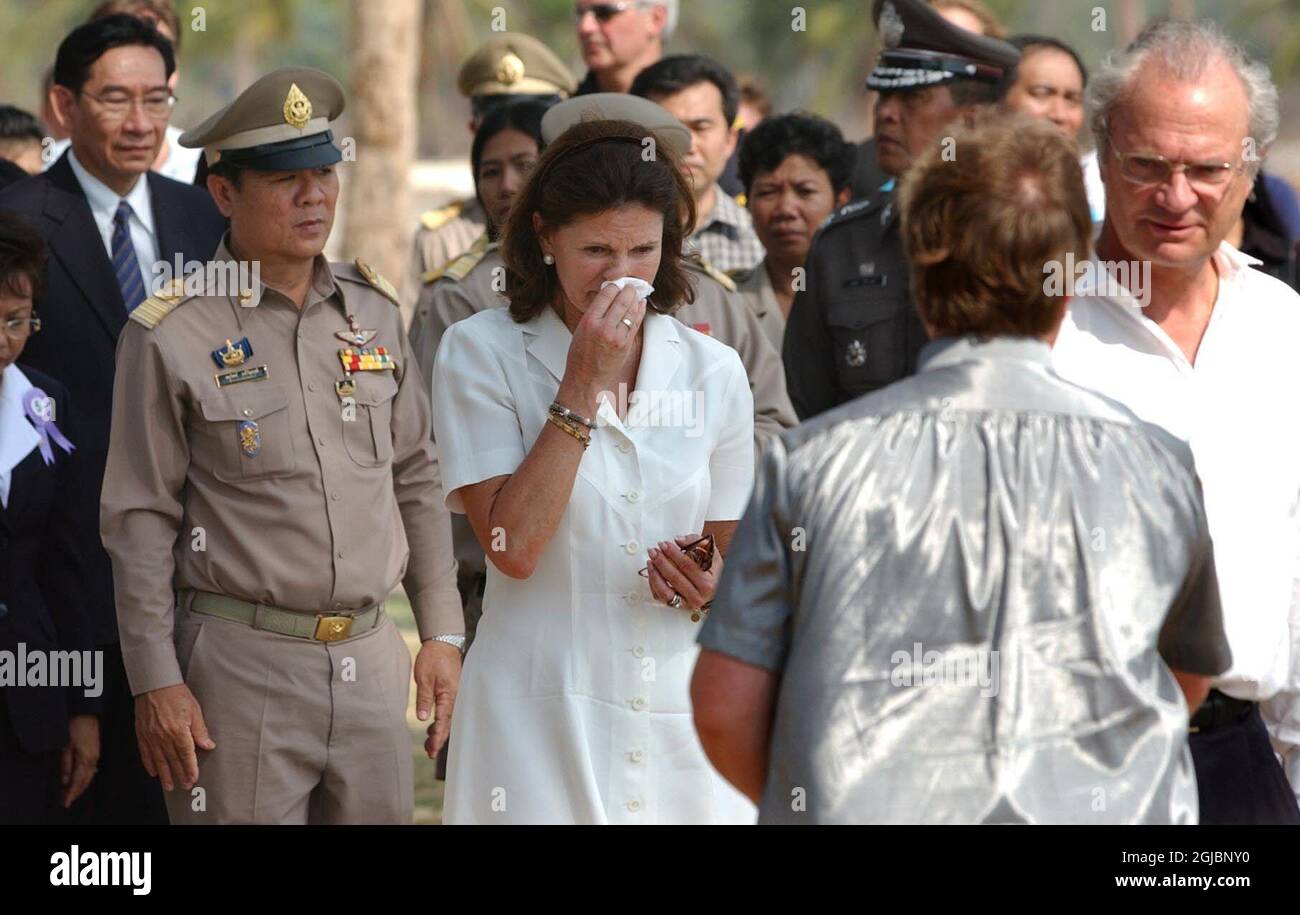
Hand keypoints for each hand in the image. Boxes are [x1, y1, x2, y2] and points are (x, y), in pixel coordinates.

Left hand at [60, 714, 99, 807]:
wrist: (86, 711)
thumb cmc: (75, 726)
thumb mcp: (66, 746)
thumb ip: (66, 764)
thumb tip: (65, 780)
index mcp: (86, 758)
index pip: (78, 781)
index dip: (71, 793)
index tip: (65, 802)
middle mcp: (94, 758)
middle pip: (86, 780)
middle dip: (77, 791)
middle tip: (67, 800)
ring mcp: (96, 753)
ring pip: (90, 775)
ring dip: (81, 785)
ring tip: (72, 792)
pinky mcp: (96, 749)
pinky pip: (92, 768)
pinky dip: (86, 776)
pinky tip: (82, 778)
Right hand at [135, 683, 214, 791]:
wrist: (155, 685)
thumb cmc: (175, 694)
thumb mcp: (194, 710)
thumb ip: (200, 730)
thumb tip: (208, 745)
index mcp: (178, 731)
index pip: (186, 755)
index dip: (190, 768)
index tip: (193, 778)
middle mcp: (163, 737)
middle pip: (173, 760)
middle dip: (179, 775)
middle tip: (184, 786)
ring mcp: (151, 737)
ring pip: (159, 761)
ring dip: (165, 775)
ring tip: (169, 785)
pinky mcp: (142, 734)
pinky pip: (146, 753)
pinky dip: (150, 764)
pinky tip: (154, 772)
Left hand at [415, 640, 461, 758]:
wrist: (443, 643)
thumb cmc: (433, 658)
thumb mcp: (424, 678)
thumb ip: (425, 699)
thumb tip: (423, 719)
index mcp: (449, 695)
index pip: (443, 721)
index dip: (438, 737)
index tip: (432, 750)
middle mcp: (455, 697)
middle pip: (449, 723)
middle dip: (440, 738)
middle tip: (429, 752)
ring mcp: (455, 694)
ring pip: (449, 717)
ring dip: (440, 730)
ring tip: (429, 743)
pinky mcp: (452, 691)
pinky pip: (448, 710)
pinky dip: (442, 720)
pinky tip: (433, 725)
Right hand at [558, 282, 645, 406]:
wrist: (585, 379)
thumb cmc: (580, 355)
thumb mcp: (580, 329)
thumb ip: (594, 314)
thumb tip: (607, 298)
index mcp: (589, 321)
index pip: (605, 295)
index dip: (613, 286)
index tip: (616, 284)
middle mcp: (603, 327)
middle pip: (621, 300)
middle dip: (628, 290)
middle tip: (631, 285)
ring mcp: (616, 337)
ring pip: (631, 311)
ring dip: (635, 299)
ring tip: (637, 292)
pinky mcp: (625, 345)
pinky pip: (635, 324)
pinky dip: (639, 312)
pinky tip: (640, 305)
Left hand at [646, 534, 722, 611]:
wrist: (717, 588)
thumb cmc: (713, 571)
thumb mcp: (710, 553)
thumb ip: (695, 541)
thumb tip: (678, 540)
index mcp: (707, 583)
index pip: (687, 566)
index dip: (673, 554)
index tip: (665, 544)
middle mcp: (697, 596)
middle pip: (674, 577)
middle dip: (661, 561)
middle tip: (654, 550)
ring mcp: (686, 603)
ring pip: (665, 591)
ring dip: (654, 574)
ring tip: (650, 561)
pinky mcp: (677, 605)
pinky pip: (661, 597)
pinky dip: (653, 584)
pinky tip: (652, 573)